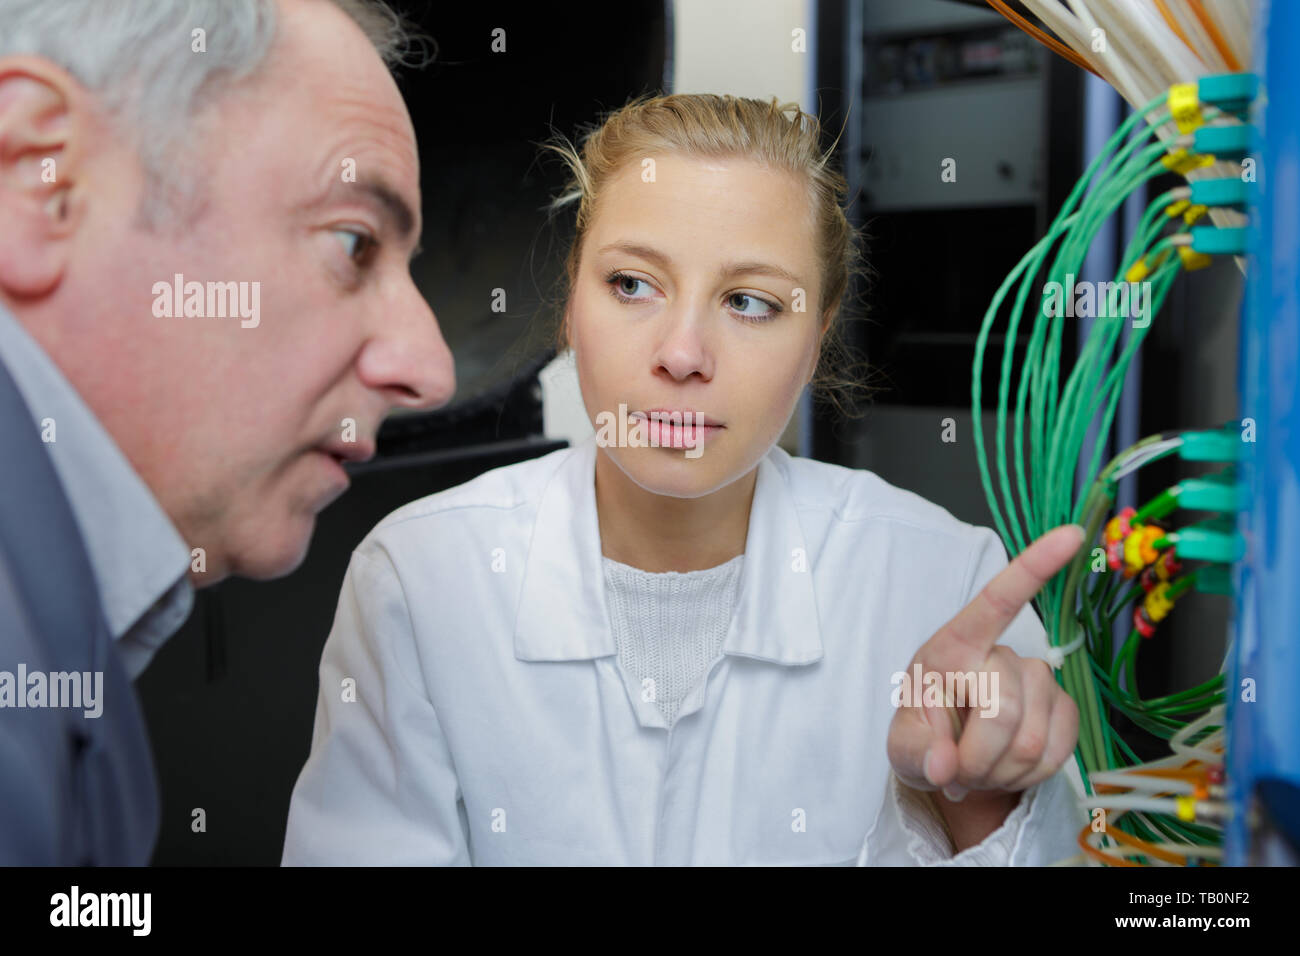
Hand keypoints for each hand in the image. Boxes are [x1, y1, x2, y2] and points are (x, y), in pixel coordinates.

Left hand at [887, 525, 1083, 801]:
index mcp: (953, 646)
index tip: (1072, 534)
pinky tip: (1007, 769)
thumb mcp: (904, 749)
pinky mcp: (1064, 710)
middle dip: (977, 755)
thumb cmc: (924, 741)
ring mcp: (1038, 680)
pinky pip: (1058, 751)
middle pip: (1001, 706)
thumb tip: (943, 765)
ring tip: (977, 768)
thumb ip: (918, 753)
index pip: (996, 601)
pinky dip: (1028, 776)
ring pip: (1031, 737)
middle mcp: (999, 654)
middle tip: (957, 770)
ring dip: (1001, 770)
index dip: (1034, 567)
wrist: (954, 765)